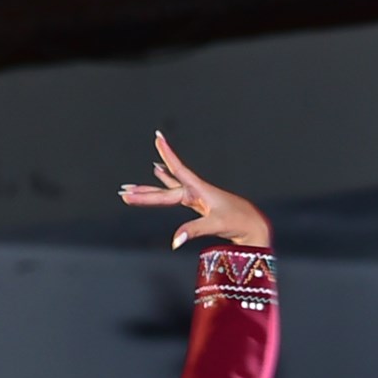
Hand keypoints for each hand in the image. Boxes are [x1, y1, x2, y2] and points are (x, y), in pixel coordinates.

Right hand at [118, 132, 271, 249]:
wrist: (254, 227)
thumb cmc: (239, 222)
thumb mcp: (215, 225)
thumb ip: (193, 231)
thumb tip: (174, 241)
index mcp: (199, 190)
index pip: (178, 169)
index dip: (167, 153)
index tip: (158, 136)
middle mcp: (196, 191)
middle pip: (165, 191)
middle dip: (144, 192)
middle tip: (123, 192)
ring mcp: (197, 197)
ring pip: (168, 192)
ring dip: (150, 191)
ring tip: (131, 188)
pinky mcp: (199, 204)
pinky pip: (177, 193)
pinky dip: (166, 183)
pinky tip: (159, 174)